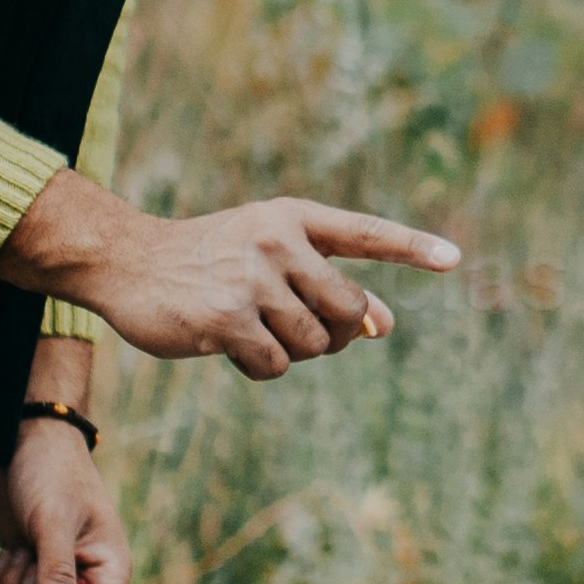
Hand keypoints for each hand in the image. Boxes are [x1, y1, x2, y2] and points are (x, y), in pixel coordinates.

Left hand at [0, 410, 126, 583]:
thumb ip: (57, 573)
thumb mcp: (54, 521)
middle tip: (25, 561)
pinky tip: (8, 553)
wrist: (24, 442)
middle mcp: (86, 583)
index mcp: (109, 571)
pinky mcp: (27, 576)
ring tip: (17, 551)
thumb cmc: (51, 473)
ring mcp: (53, 581)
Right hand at [5, 172, 458, 379]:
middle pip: (348, 309)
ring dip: (292, 351)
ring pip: (314, 344)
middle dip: (334, 333)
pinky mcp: (225, 319)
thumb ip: (326, 283)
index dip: (412, 247)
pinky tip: (229, 344)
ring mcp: (251, 279)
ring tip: (254, 329)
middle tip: (298, 327)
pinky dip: (261, 366)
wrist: (129, 262)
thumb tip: (385, 325)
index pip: (365, 232)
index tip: (454, 260)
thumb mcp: (271, 256)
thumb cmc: (211, 261)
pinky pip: (276, 366)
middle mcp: (278, 241)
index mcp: (294, 217)